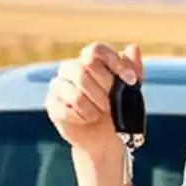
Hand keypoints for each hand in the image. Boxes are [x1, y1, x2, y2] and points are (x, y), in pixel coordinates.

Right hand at [46, 42, 142, 156]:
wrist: (105, 137)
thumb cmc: (118, 110)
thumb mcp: (131, 90)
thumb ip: (132, 69)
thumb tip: (133, 48)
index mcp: (90, 60)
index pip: (96, 50)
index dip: (114, 62)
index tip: (131, 80)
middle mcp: (71, 69)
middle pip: (83, 68)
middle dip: (105, 88)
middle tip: (113, 103)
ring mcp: (59, 86)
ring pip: (76, 91)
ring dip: (94, 106)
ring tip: (101, 113)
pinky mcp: (52, 105)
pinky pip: (66, 109)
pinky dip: (82, 117)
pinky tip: (88, 119)